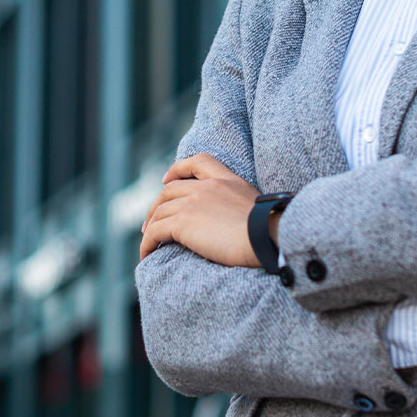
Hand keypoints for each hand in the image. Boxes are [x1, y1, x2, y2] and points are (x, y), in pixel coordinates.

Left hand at [139, 153, 263, 266]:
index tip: (166, 179)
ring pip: (159, 212)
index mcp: (226, 180)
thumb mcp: (258, 208)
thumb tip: (241, 225)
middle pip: (170, 191)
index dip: (178, 168)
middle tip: (151, 222)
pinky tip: (146, 255)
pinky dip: (147, 243)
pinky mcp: (182, 222)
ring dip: (150, 227)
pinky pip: (155, 231)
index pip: (198, 161)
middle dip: (156, 206)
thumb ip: (242, 208)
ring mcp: (192, 203)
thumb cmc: (270, 232)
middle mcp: (206, 187)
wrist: (264, 238)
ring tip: (148, 243)